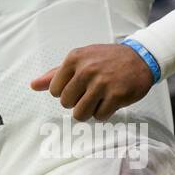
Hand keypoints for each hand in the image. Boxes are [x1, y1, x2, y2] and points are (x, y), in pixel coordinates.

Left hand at [30, 43, 154, 121]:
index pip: (54, 91)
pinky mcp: (116, 95)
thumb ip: (55, 74)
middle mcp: (86, 70)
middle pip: (66, 104)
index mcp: (74, 59)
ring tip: (99, 99)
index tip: (79, 86)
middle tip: (91, 92)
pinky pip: (100, 117)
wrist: (141, 57)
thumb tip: (33, 85)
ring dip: (89, 111)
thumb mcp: (80, 60)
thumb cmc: (107, 60)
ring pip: (80, 114)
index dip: (66, 92)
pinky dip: (104, 113)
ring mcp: (102, 83)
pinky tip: (111, 100)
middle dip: (78, 102)